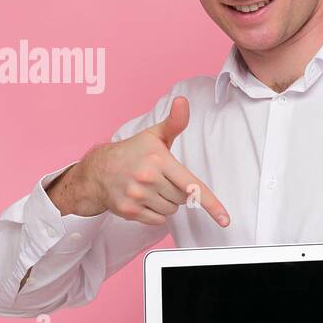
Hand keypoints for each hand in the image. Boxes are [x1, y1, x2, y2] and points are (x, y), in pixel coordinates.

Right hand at [76, 96, 229, 226]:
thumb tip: (183, 102)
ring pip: (171, 210)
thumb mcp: (154, 135)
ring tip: (151, 188)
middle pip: (184, 198)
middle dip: (178, 192)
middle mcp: (147, 178)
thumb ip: (175, 122)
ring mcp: (137, 196)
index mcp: (158, 160)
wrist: (97, 171)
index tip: (225, 219)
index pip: (191, 185)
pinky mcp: (129, 211)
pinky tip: (144, 199)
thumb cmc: (132, 153)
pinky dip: (155, 213)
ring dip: (166, 202)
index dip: (211, 203)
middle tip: (162, 179)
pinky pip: (158, 220)